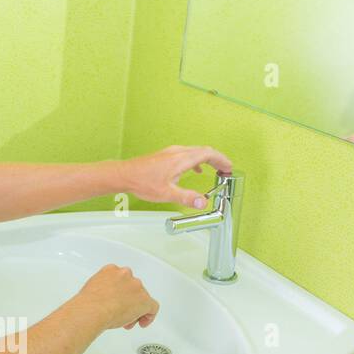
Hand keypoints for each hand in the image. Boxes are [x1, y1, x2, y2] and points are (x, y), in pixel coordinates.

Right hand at [77, 264, 158, 330]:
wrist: (92, 310)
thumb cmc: (87, 303)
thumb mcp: (90, 290)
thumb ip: (102, 291)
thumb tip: (102, 301)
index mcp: (110, 270)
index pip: (120, 279)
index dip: (120, 292)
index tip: (116, 301)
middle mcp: (125, 275)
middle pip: (132, 288)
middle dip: (128, 301)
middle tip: (121, 314)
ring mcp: (136, 286)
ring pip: (141, 298)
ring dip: (135, 309)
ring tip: (127, 321)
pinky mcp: (144, 300)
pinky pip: (153, 307)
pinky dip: (149, 316)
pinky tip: (142, 323)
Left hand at [118, 145, 232, 208]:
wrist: (124, 175)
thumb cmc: (142, 182)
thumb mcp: (167, 193)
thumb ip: (187, 198)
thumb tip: (202, 202)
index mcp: (181, 159)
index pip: (208, 154)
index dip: (222, 160)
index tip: (229, 167)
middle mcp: (178, 152)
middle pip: (204, 151)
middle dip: (218, 159)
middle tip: (226, 169)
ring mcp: (171, 152)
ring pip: (195, 152)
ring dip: (208, 159)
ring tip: (215, 170)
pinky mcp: (166, 156)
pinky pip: (187, 155)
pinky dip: (196, 161)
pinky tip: (195, 171)